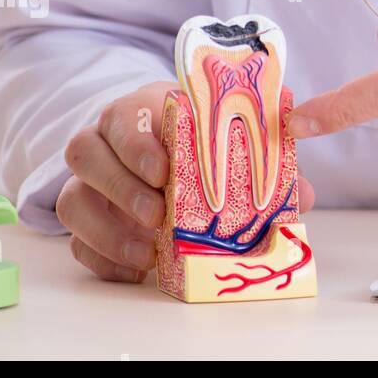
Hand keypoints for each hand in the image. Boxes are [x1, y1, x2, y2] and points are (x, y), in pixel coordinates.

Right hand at [59, 79, 315, 282]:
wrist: (161, 145)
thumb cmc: (199, 135)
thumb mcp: (227, 135)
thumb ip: (263, 157)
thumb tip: (304, 194)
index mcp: (141, 109)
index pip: (124, 115)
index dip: (138, 143)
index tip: (165, 169)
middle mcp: (104, 140)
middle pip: (85, 153)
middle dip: (122, 186)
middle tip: (158, 214)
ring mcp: (88, 180)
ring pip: (73, 198)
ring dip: (109, 228)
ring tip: (149, 251)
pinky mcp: (84, 218)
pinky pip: (77, 241)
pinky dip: (105, 258)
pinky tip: (137, 268)